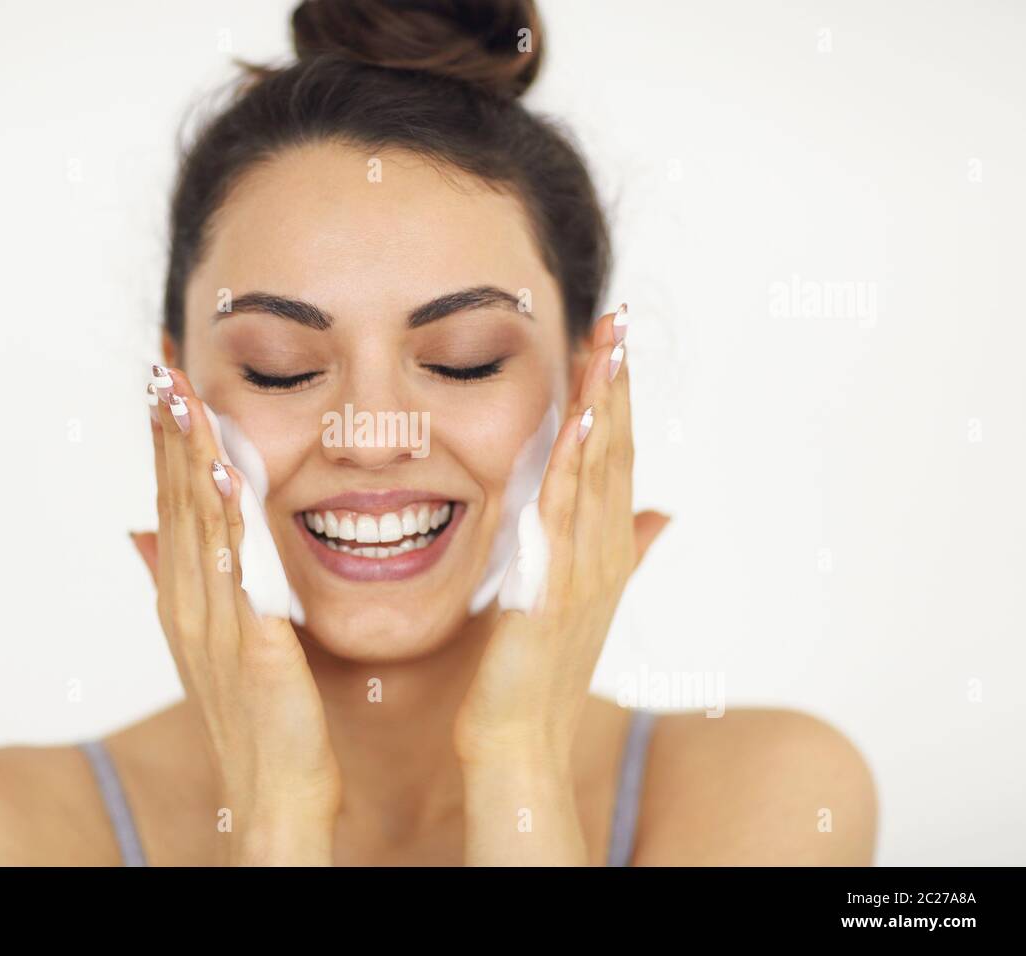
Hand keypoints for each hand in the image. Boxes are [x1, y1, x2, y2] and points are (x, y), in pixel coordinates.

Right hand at [130, 366, 339, 864]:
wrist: (273, 790)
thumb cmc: (257, 713)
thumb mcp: (215, 637)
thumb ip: (195, 578)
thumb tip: (147, 530)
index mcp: (185, 596)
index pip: (171, 501)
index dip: (164, 440)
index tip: (162, 380)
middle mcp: (189, 603)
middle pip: (174, 502)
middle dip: (167, 433)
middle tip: (162, 366)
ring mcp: (214, 624)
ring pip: (198, 527)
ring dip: (189, 462)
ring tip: (185, 400)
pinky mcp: (252, 646)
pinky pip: (240, 573)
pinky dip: (231, 525)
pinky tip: (234, 480)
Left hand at [453, 309, 669, 864]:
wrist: (518, 737)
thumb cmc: (539, 672)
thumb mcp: (581, 599)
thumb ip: (616, 550)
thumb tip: (662, 513)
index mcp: (604, 549)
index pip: (615, 457)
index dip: (618, 399)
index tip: (612, 343)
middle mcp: (603, 551)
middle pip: (617, 451)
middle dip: (618, 384)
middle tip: (621, 319)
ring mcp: (584, 568)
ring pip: (599, 471)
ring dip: (606, 406)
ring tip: (609, 346)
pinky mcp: (554, 587)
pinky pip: (567, 515)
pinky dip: (578, 466)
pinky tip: (585, 421)